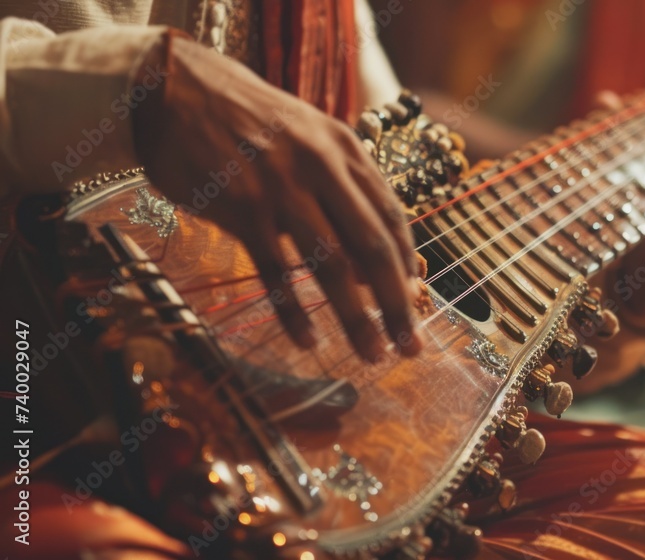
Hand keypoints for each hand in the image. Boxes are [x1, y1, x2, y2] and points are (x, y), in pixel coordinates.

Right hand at [133, 35, 421, 361]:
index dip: (410, 264)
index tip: (417, 301)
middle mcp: (322, 167)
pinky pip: (275, 271)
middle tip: (411, 346)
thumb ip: (341, 192)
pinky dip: (293, 312)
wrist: (173, 88)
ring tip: (372, 355)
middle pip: (374, 246)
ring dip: (356, 318)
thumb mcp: (307, 139)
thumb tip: (367, 268)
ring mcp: (281, 187)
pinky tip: (307, 341)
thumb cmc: (246, 122)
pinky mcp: (240, 208)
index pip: (392, 216)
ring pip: (332, 265)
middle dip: (398, 303)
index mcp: (345, 148)